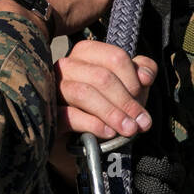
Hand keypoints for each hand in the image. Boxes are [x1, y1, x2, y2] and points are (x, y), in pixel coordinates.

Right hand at [47, 40, 157, 178]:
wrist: (84, 140)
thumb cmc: (108, 105)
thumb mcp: (130, 86)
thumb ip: (143, 72)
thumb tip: (144, 75)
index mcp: (87, 53)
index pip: (114, 56)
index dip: (133, 78)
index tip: (142, 96)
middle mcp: (67, 66)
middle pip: (101, 76)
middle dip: (126, 101)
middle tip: (142, 122)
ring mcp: (54, 89)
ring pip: (83, 93)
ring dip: (112, 113)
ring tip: (129, 129)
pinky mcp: (49, 114)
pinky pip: (68, 115)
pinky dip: (92, 124)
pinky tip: (108, 132)